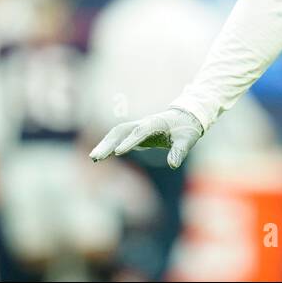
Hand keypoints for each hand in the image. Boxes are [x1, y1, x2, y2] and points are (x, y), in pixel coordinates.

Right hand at [89, 107, 204, 169]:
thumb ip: (179, 151)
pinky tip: (100, 157)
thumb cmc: (186, 129)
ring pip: (117, 133)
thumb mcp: (187, 140)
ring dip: (105, 144)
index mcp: (156, 123)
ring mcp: (137, 127)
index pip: (140, 132)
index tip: (118, 152)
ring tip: (94, 158)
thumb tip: (173, 165)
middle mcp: (143, 123)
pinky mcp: (135, 134)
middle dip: (108, 143)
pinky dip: (109, 146)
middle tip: (96, 157)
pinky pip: (119, 138)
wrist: (185, 118)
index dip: (129, 141)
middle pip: (122, 131)